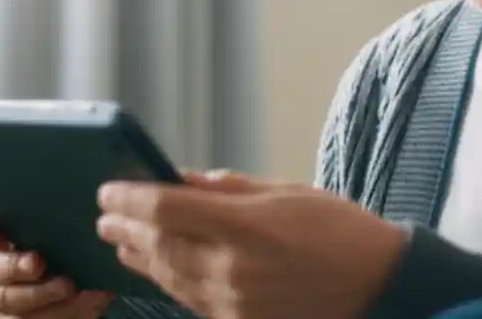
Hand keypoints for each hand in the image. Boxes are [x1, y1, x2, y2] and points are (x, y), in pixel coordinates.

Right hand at [0, 213, 113, 317]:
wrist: (96, 288)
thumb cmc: (82, 254)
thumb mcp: (78, 234)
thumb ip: (69, 222)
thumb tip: (87, 207)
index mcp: (9, 239)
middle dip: (12, 266)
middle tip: (38, 263)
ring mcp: (5, 297)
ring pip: (3, 299)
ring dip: (38, 294)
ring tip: (70, 287)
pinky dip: (61, 312)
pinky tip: (86, 301)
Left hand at [96, 172, 407, 318]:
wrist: (376, 283)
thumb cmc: (338, 229)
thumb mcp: (285, 192)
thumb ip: (229, 188)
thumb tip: (181, 180)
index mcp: (246, 225)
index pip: (165, 208)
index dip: (130, 198)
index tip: (110, 189)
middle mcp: (232, 267)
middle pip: (158, 245)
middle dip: (127, 229)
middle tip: (105, 217)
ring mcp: (232, 301)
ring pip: (168, 277)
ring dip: (140, 257)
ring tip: (121, 243)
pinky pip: (190, 299)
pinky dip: (168, 280)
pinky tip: (158, 269)